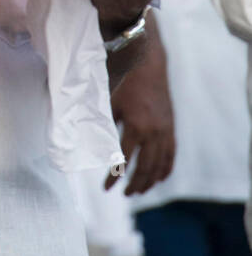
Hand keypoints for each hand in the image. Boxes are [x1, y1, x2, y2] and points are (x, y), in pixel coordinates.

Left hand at [107, 26, 175, 193]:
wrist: (148, 61)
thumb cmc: (123, 78)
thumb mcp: (109, 100)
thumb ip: (101, 121)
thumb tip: (83, 137)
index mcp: (135, 125)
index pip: (123, 160)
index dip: (114, 177)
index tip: (107, 188)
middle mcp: (153, 132)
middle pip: (144, 168)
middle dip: (134, 184)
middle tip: (124, 194)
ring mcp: (165, 130)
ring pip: (159, 165)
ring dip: (149, 181)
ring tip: (138, 191)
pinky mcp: (171, 127)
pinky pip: (171, 154)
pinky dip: (165, 169)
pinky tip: (159, 178)